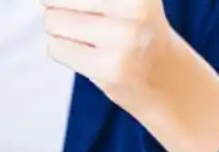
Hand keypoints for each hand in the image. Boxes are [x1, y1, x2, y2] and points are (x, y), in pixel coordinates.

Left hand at [42, 0, 174, 104]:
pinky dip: (62, 50)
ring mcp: (125, 37)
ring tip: (86, 37)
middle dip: (57, 7)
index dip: (66, 1)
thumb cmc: (135, 31)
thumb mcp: (122, 1)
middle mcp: (136, 6)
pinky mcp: (112, 67)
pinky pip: (56, 48)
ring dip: (58, 30)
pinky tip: (86, 54)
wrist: (166, 77)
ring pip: (53, 21)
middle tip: (84, 22)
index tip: (87, 21)